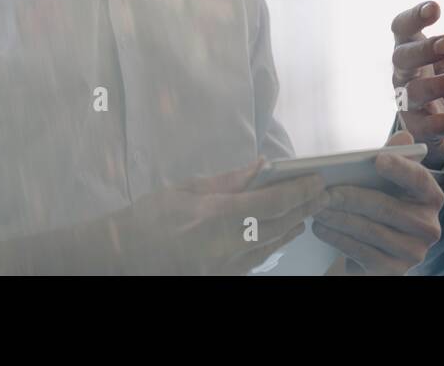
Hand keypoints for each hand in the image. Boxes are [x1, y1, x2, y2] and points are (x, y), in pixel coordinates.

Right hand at [97, 159, 328, 274]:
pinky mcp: (220, 276)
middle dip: (304, 208)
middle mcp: (224, 244)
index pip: (272, 203)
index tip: (317, 180)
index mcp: (216, 216)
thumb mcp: (187, 189)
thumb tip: (262, 167)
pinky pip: (256, 260)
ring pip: (271, 245)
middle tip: (323, 194)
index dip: (299, 191)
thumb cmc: (150, 217)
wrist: (120, 255)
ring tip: (309, 210)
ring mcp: (223, 265)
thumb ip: (229, 180)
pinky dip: (274, 243)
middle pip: (278, 225)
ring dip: (294, 226)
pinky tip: (284, 233)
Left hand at [311, 131, 443, 274]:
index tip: (377, 159)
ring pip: (369, 229)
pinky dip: (337, 238)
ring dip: (338, 218)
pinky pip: (360, 251)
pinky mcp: (394, 271)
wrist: (377, 251)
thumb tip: (403, 136)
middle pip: (386, 207)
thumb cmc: (382, 207)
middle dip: (350, 197)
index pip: (419, 179)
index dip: (400, 168)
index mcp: (432, 197)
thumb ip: (394, 158)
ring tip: (316, 207)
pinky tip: (321, 228)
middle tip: (323, 191)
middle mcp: (429, 227)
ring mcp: (413, 252)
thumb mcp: (387, 183)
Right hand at [391, 0, 443, 168]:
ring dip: (443, 84)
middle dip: (424, 49)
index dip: (414, 17)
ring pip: (416, 92)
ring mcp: (408, 102)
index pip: (402, 27)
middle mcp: (404, 73)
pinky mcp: (420, 129)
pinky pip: (435, 126)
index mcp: (412, 47)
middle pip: (402, 57)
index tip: (435, 9)